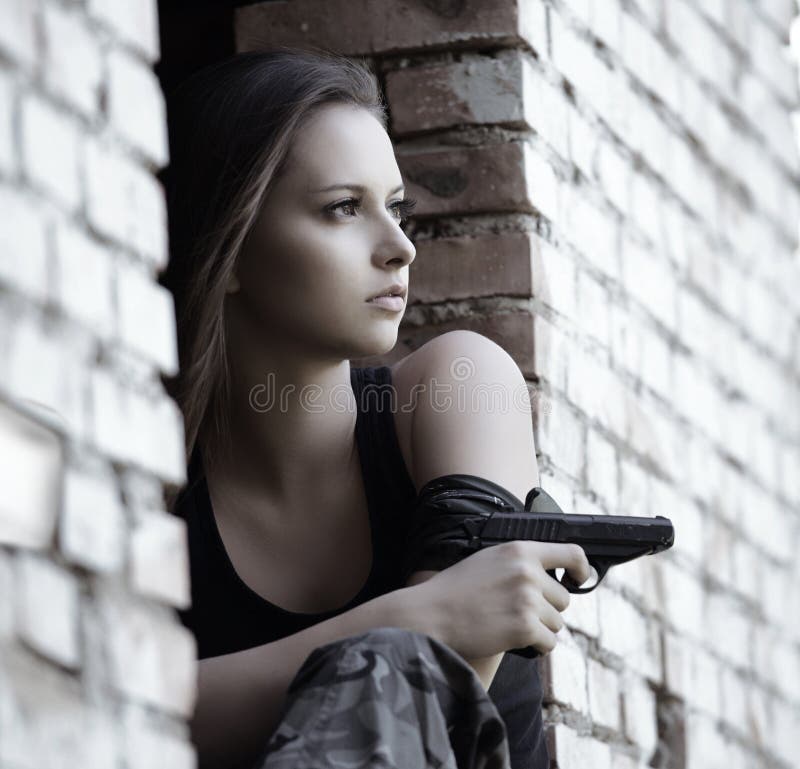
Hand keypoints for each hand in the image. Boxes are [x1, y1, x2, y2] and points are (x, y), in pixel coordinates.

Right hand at [410, 541, 591, 659]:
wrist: (432, 614)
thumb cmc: (457, 589)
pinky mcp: (525, 627)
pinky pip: (549, 643)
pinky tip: (512, 640)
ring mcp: (527, 600)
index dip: (582, 569)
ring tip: (508, 625)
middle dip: (546, 609)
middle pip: (564, 598)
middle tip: (517, 612)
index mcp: (520, 550)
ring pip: (556, 623)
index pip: (571, 553)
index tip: (579, 579)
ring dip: (539, 629)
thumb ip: (520, 562)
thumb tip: (553, 577)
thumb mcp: (489, 559)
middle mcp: (528, 572)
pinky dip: (535, 646)